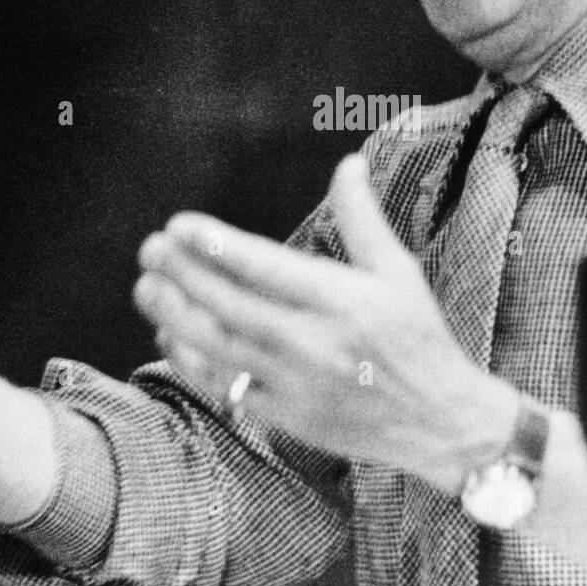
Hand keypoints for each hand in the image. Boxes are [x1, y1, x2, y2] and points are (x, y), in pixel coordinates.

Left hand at [133, 154, 518, 493]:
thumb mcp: (399, 271)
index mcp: (344, 301)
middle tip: (149, 247)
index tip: (179, 224)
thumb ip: (364, 218)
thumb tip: (348, 163)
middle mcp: (315, 343)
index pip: (267, 268)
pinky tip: (169, 334)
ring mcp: (296, 384)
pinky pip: (227, 387)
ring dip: (176, 316)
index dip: (217, 246)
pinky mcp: (286, 417)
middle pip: (232, 306)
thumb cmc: (418, 338)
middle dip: (184, 275)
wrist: (439, 422)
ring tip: (146, 286)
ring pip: (220, 348)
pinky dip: (193, 362)